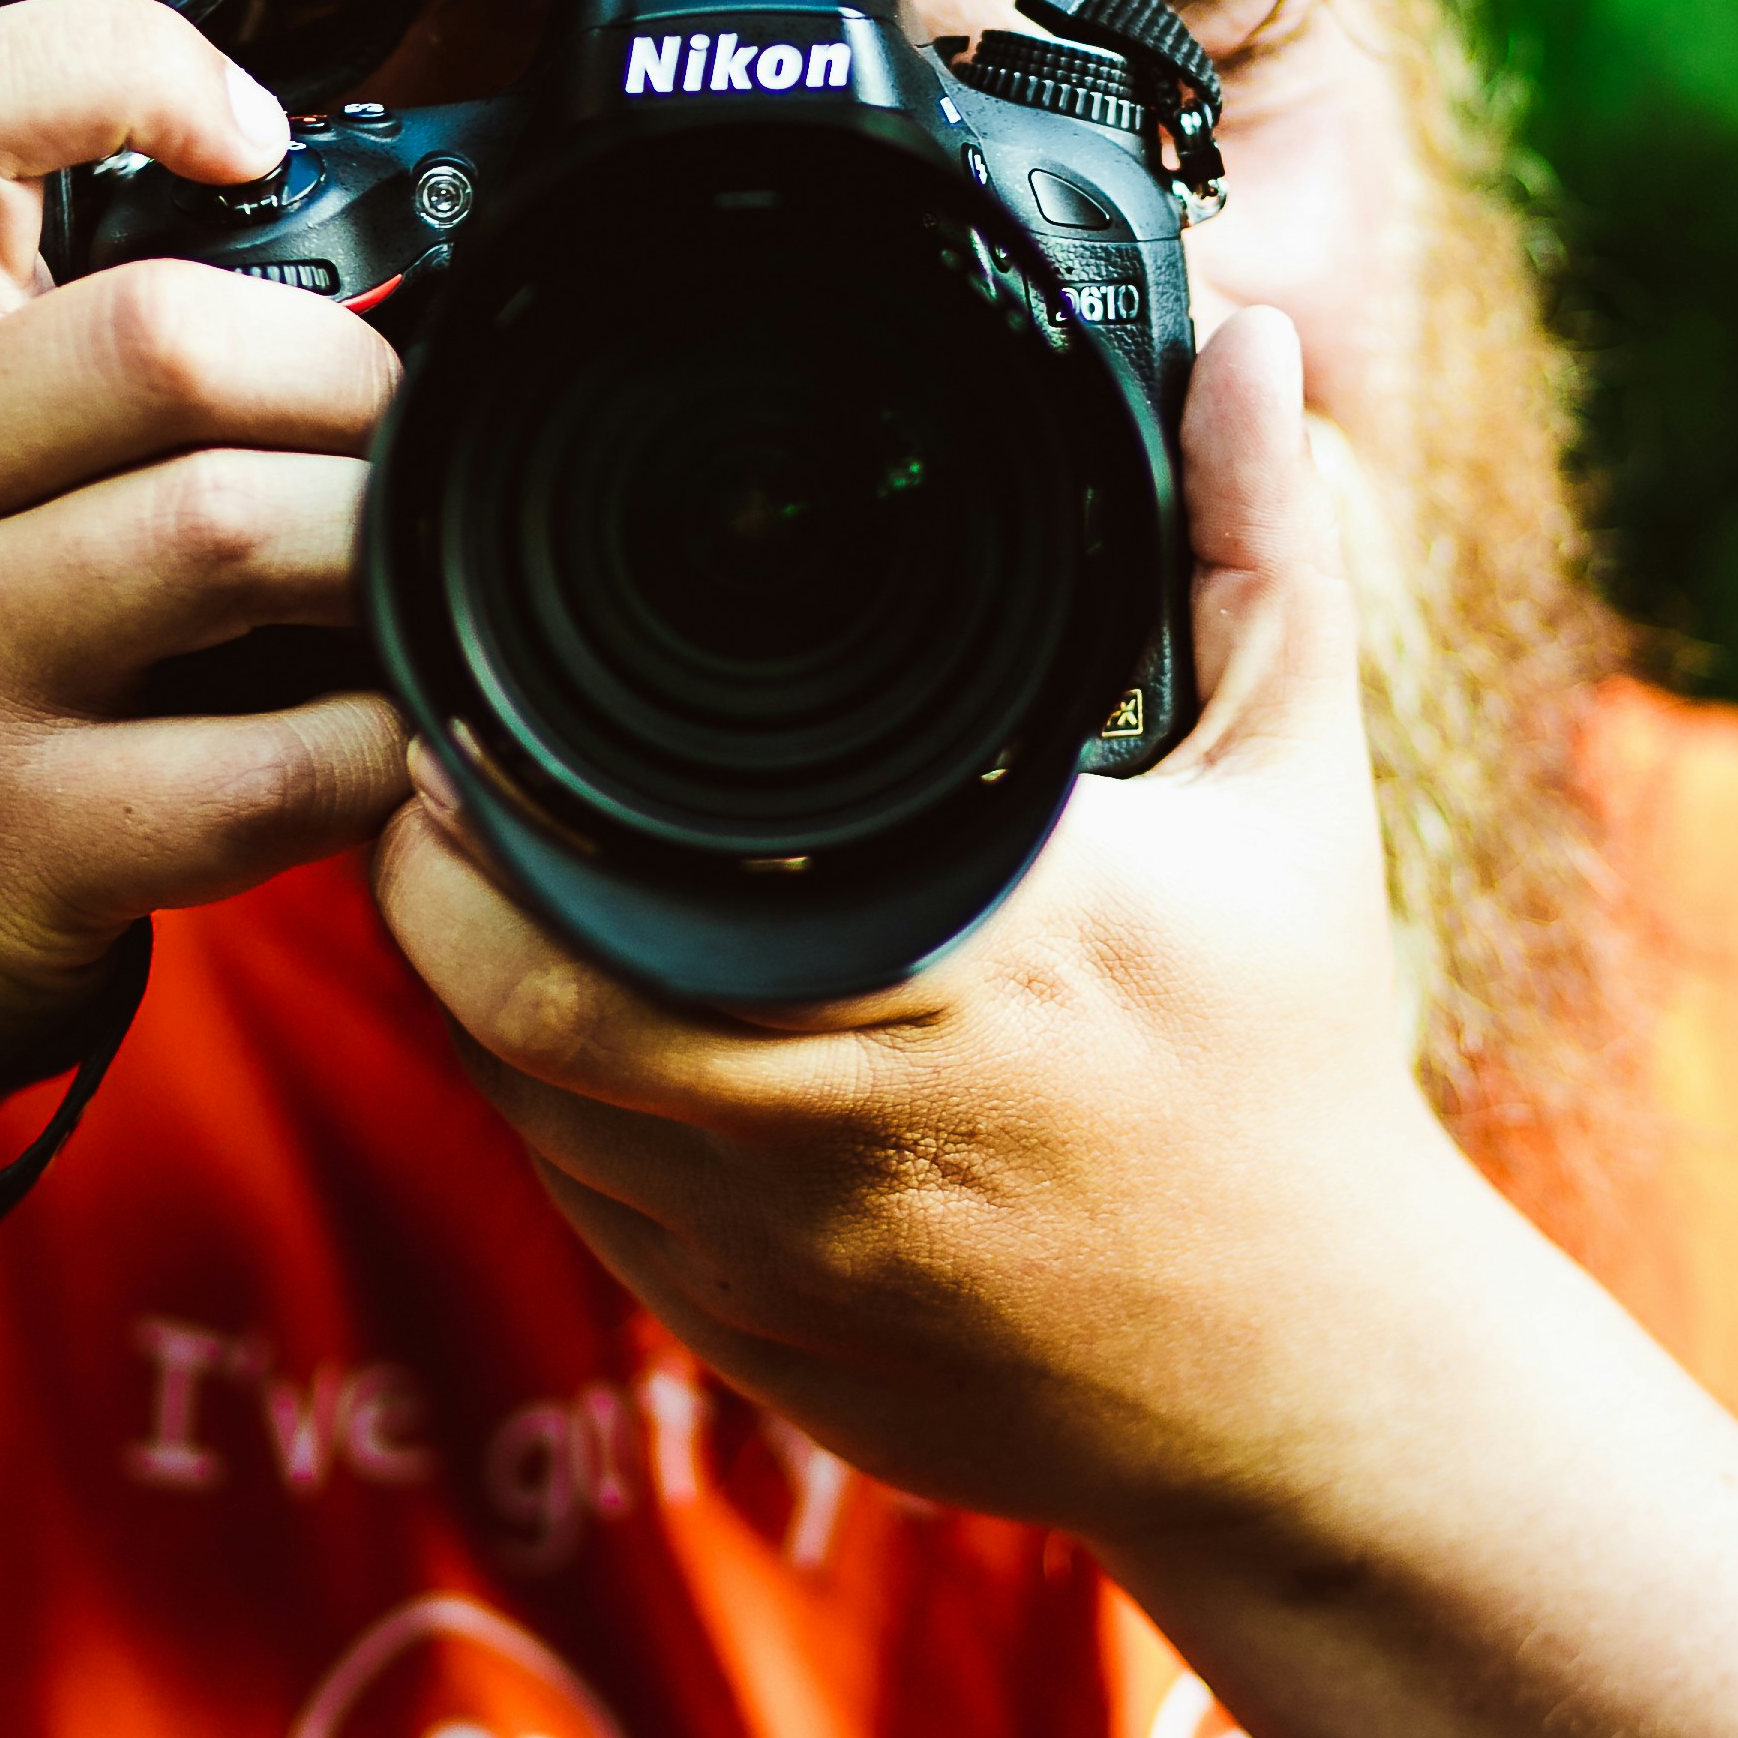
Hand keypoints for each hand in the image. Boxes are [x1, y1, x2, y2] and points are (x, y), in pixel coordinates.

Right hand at [0, 0, 415, 1243]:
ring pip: (224, 530)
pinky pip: (261, 770)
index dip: (116, 67)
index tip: (253, 134)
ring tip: (411, 591)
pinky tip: (393, 750)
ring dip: (376, 554)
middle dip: (350, 380)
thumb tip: (370, 298)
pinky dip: (378, 753)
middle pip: (163, 335)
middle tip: (401, 447)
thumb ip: (76, 364)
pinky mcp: (14, 841)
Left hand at [375, 303, 1477, 1548]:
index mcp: (953, 957)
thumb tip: (1253, 350)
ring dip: (466, 989)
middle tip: (427, 773)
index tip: (472, 706)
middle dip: (429, 879)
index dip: (492, 805)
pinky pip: (575, 1204)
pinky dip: (542, 1105)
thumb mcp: (1295, 792)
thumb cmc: (1295, 1077)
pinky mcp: (745, 1338)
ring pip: (519, 1106)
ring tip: (469, 869)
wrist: (1310, 1387)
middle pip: (508, 1000)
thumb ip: (1256, 553)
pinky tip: (556, 1020)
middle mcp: (833, 1116)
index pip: (606, 893)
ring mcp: (770, 1249)